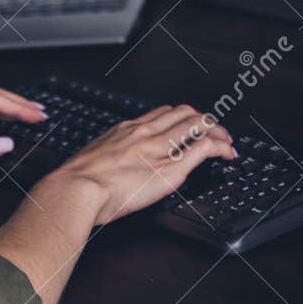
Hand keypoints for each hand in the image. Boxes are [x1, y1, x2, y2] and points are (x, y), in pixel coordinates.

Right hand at [45, 105, 235, 224]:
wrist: (76, 191)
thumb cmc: (76, 185)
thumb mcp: (91, 163)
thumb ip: (107, 160)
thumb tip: (108, 171)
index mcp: (125, 130)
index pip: (162, 113)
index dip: (181, 118)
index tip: (188, 127)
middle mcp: (144, 132)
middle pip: (184, 112)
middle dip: (204, 120)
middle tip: (215, 133)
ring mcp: (159, 147)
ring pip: (198, 123)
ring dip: (217, 130)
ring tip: (226, 142)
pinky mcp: (171, 166)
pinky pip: (204, 146)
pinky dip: (221, 146)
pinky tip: (227, 154)